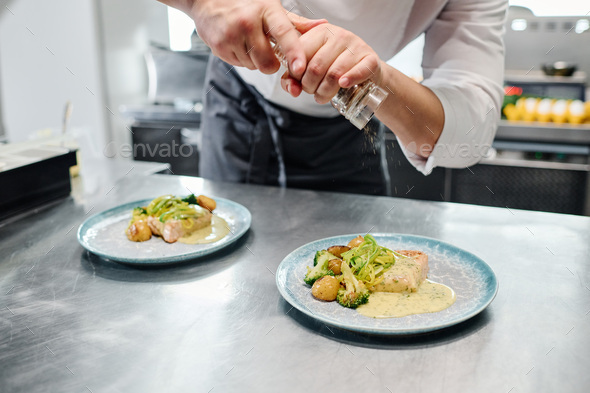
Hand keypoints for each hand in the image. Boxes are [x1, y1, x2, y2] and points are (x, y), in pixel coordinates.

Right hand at [187, 0, 323, 78]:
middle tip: (267, 51)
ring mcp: (231, 35)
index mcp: (266, 10)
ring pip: (254, 66)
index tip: (300, 68)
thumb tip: (322, 26)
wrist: (207, 0)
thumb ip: (296, 22)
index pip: (284, 33)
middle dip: (271, 64)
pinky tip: (238, 44)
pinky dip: (242, 59)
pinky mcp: (219, 47)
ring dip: (255, 60)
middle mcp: (248, 22)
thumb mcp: (271, 8)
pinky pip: (240, 65)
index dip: (294, 52)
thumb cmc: (246, 4)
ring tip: (249, 42)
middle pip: (268, 62)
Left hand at [280, 20, 382, 101]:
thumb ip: (292, 78)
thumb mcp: (309, 68)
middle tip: (312, 91)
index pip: (300, 54)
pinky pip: (359, 71)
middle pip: (315, 67)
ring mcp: (356, 45)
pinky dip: (349, 79)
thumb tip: (292, 89)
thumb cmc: (332, 68)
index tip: (299, 82)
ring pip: (334, 74)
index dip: (295, 74)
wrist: (365, 71)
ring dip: (325, 91)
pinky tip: (343, 85)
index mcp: (319, 32)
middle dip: (309, 86)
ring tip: (323, 96)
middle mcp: (338, 35)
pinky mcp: (370, 59)